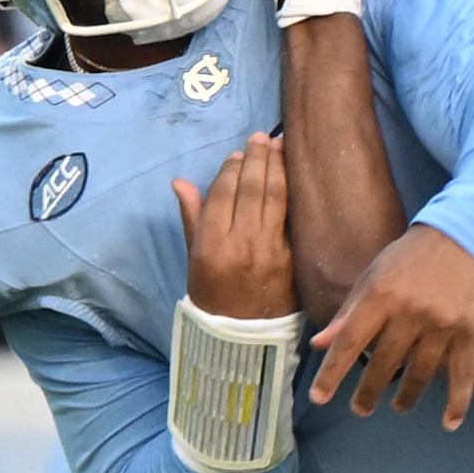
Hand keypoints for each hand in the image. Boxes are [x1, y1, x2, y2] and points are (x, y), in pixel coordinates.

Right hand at [177, 131, 293, 321]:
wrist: (243, 336)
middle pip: (250, 189)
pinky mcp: (290, 257)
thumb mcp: (194, 258)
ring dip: (277, 167)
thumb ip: (192, 218)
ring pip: (273, 197)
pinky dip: (290, 192)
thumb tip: (181, 182)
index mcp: (211, 244)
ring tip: (279, 145)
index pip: (223, 194)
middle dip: (257, 158)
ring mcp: (268, 250)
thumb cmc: (214, 294)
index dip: (231, 169)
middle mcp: (240, 243)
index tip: (239, 153)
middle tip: (262, 137)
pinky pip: (289, 217)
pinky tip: (292, 175)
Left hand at [306, 222, 473, 422]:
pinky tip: (449, 424)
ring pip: (421, 374)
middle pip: (384, 363)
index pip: (351, 341)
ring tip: (398, 407)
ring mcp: (443, 325)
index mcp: (381, 294)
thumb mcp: (376, 274)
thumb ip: (350, 311)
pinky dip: (457, 403)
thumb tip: (320, 344)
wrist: (470, 235)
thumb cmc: (414, 256)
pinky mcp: (472, 333)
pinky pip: (463, 375)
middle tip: (360, 409)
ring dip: (406, 397)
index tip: (319, 397)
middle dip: (368, 391)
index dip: (333, 372)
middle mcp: (411, 312)